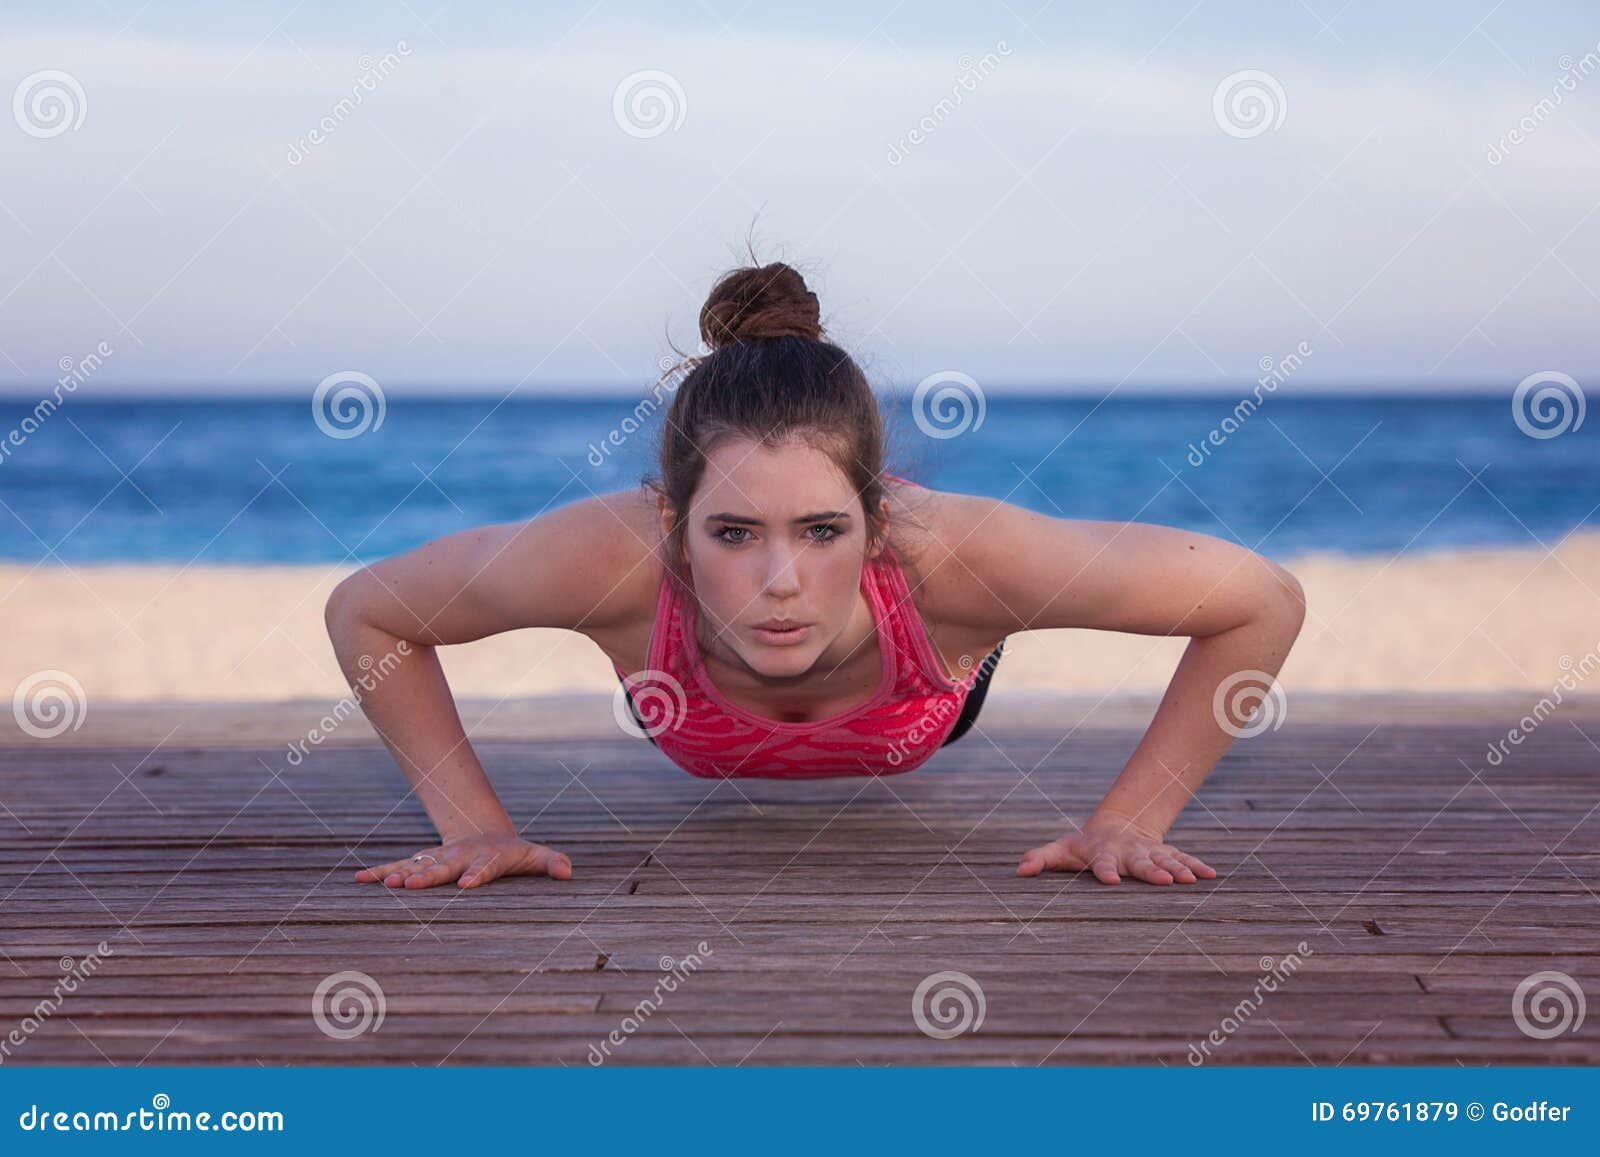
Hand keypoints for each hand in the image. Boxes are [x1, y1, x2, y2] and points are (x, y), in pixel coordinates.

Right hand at [355, 833, 572, 889]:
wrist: (486, 834)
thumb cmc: (514, 854)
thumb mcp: (534, 857)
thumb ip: (551, 862)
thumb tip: (568, 872)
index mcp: (489, 858)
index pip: (484, 868)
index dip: (477, 875)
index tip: (466, 885)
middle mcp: (460, 857)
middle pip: (445, 867)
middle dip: (429, 874)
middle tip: (412, 883)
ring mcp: (439, 859)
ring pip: (419, 865)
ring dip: (402, 873)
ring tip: (386, 882)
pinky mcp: (422, 862)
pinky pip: (398, 866)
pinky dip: (379, 872)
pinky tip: (358, 879)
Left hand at [1016, 810, 1215, 884]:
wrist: (1117, 825)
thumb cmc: (1083, 846)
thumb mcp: (1061, 851)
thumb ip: (1041, 858)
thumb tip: (1018, 871)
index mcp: (1103, 854)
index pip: (1102, 863)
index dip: (1105, 871)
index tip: (1110, 880)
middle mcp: (1129, 853)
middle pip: (1140, 863)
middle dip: (1152, 871)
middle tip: (1164, 882)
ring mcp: (1150, 852)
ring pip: (1166, 860)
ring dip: (1179, 870)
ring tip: (1191, 881)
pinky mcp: (1166, 854)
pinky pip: (1183, 859)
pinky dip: (1196, 866)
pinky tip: (1211, 875)